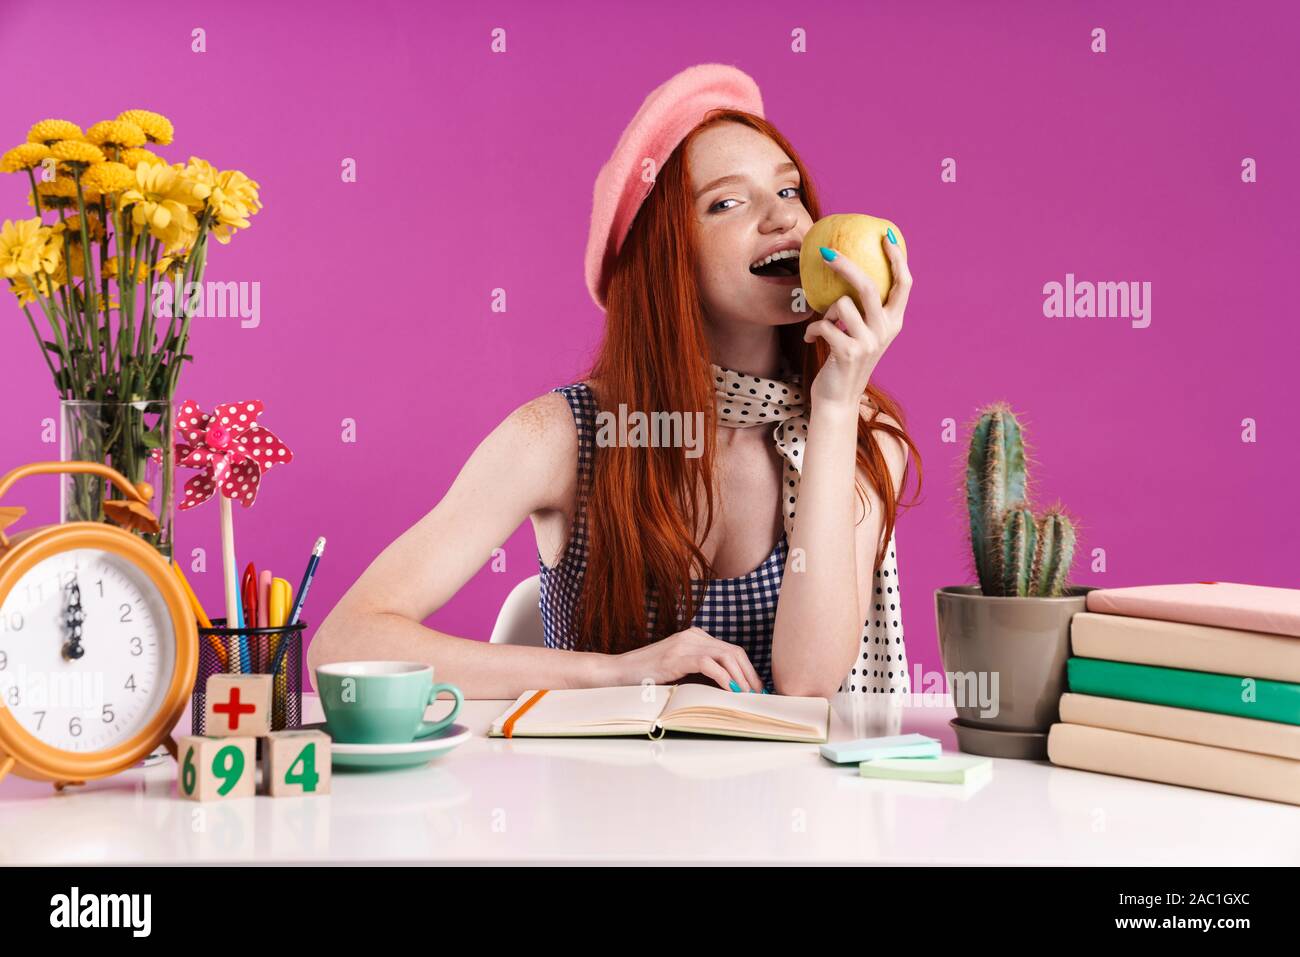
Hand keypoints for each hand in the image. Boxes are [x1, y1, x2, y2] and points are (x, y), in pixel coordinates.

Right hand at [601, 626, 764, 691]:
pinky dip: (723, 677)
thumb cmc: (648, 678)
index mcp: (696, 638)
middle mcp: (693, 636)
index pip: (732, 651)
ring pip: (726, 655)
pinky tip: (730, 691)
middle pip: (734, 652)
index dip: (748, 671)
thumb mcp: (680, 674)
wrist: (616, 674)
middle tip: (758, 696)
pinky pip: (708, 663)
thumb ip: (702, 676)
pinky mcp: (676, 656)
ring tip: (747, 696)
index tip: (756, 690)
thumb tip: (731, 693)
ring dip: (740, 677)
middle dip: (749, 675)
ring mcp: (684, 644)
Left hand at [803, 235, 911, 411]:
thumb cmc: (845, 359)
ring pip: (841, 304)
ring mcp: (869, 342)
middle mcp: (886, 330)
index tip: (887, 236)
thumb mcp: (863, 333)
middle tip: (827, 252)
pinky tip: (810, 340)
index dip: (897, 258)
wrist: (838, 398)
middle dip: (845, 265)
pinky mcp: (848, 351)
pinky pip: (823, 324)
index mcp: (894, 322)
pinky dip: (812, 330)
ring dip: (825, 312)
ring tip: (824, 325)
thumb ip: (865, 309)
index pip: (903, 284)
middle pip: (868, 285)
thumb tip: (850, 272)